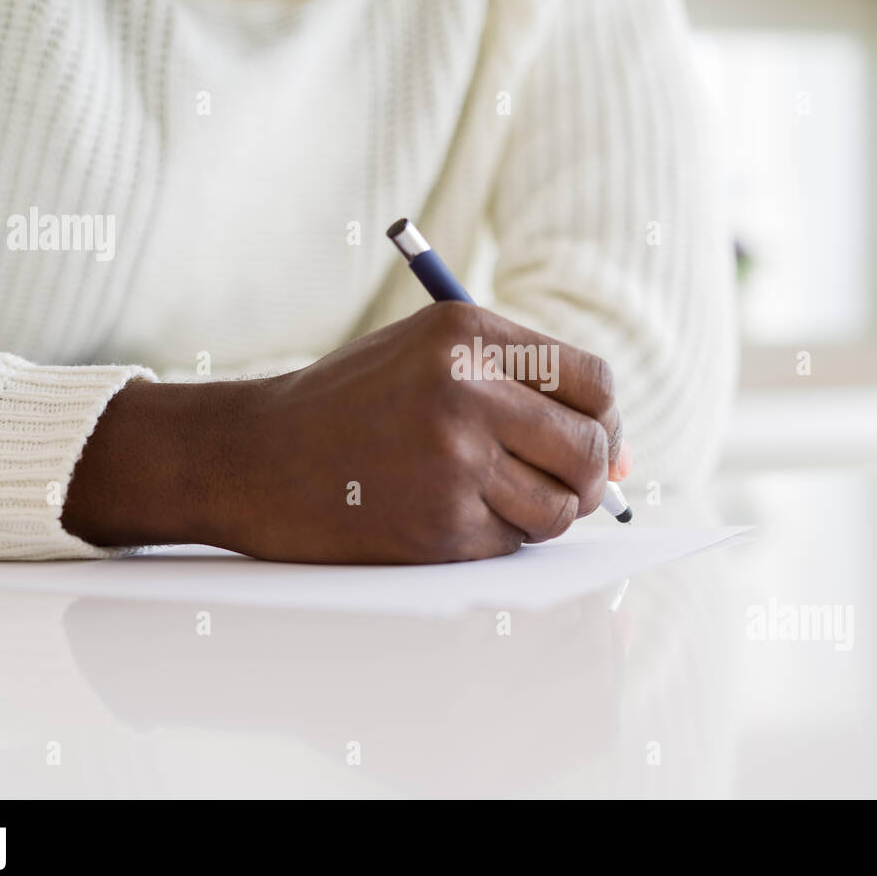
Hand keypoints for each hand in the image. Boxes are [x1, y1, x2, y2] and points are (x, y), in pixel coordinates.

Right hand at [63, 302, 630, 561]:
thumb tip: (623, 459)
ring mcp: (452, 460)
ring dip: (546, 513)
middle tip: (566, 485)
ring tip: (499, 498)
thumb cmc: (351, 405)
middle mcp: (466, 389)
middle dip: (591, 475)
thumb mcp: (428, 354)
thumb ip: (523, 386)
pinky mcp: (438, 525)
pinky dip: (496, 537)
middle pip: (591, 446)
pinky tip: (448, 514)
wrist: (252, 458)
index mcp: (467, 333)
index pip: (594, 380)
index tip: (596, 440)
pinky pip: (512, 542)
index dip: (606, 418)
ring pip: (560, 506)